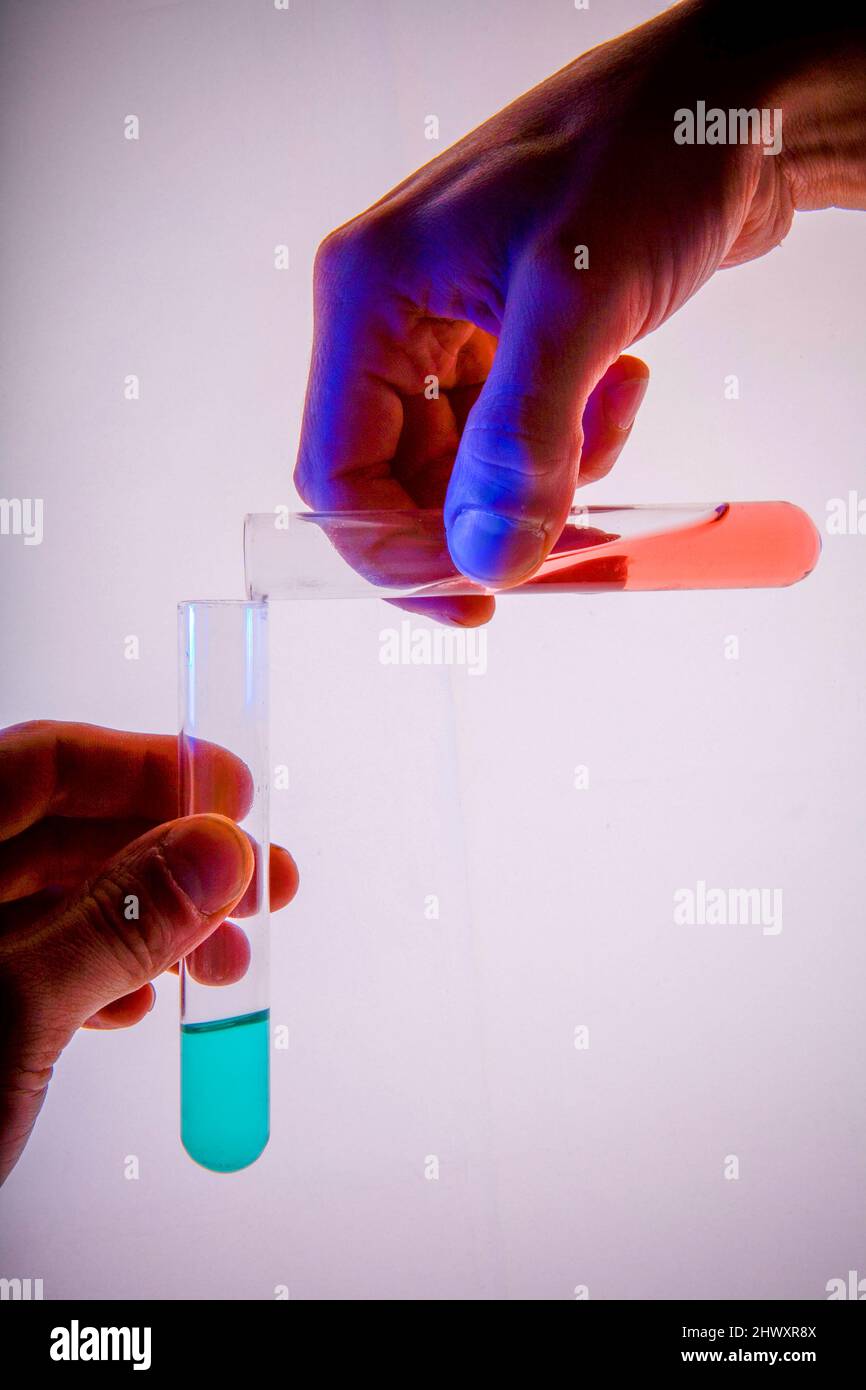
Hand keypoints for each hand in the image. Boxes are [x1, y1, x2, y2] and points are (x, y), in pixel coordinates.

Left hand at [0, 720, 297, 1183]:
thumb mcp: (11, 1012)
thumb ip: (119, 923)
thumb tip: (214, 852)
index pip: (40, 765)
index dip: (142, 765)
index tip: (230, 791)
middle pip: (64, 835)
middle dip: (171, 856)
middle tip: (257, 881)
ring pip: (65, 907)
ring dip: (156, 926)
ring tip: (224, 956)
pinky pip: (48, 969)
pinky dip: (109, 978)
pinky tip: (141, 1002)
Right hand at [294, 0, 864, 623]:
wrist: (731, 102)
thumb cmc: (647, 151)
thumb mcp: (577, 297)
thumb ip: (523, 437)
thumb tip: (488, 558)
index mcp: (370, 297)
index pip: (337, 473)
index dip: (397, 552)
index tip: (477, 592)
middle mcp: (397, 318)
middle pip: (401, 481)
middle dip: (483, 518)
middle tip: (565, 539)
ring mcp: (453, 330)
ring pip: (467, 468)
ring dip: (541, 477)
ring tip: (608, 418)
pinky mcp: (510, 341)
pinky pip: (517, 436)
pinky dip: (572, 442)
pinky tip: (619, 385)